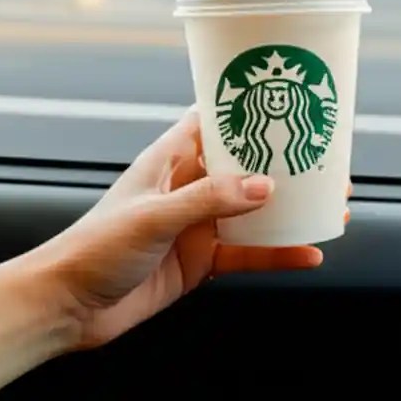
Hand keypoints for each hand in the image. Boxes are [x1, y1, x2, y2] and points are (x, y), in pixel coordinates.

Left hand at [36, 108, 349, 349]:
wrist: (67, 306)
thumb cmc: (94, 248)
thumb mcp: (154, 216)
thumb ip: (210, 200)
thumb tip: (266, 186)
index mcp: (167, 160)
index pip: (212, 120)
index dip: (246, 106)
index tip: (286, 94)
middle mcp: (185, 188)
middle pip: (245, 165)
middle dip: (284, 161)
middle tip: (328, 158)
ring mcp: (194, 226)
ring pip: (254, 210)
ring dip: (291, 209)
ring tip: (333, 204)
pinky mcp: (199, 261)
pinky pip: (248, 254)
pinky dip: (278, 253)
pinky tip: (309, 254)